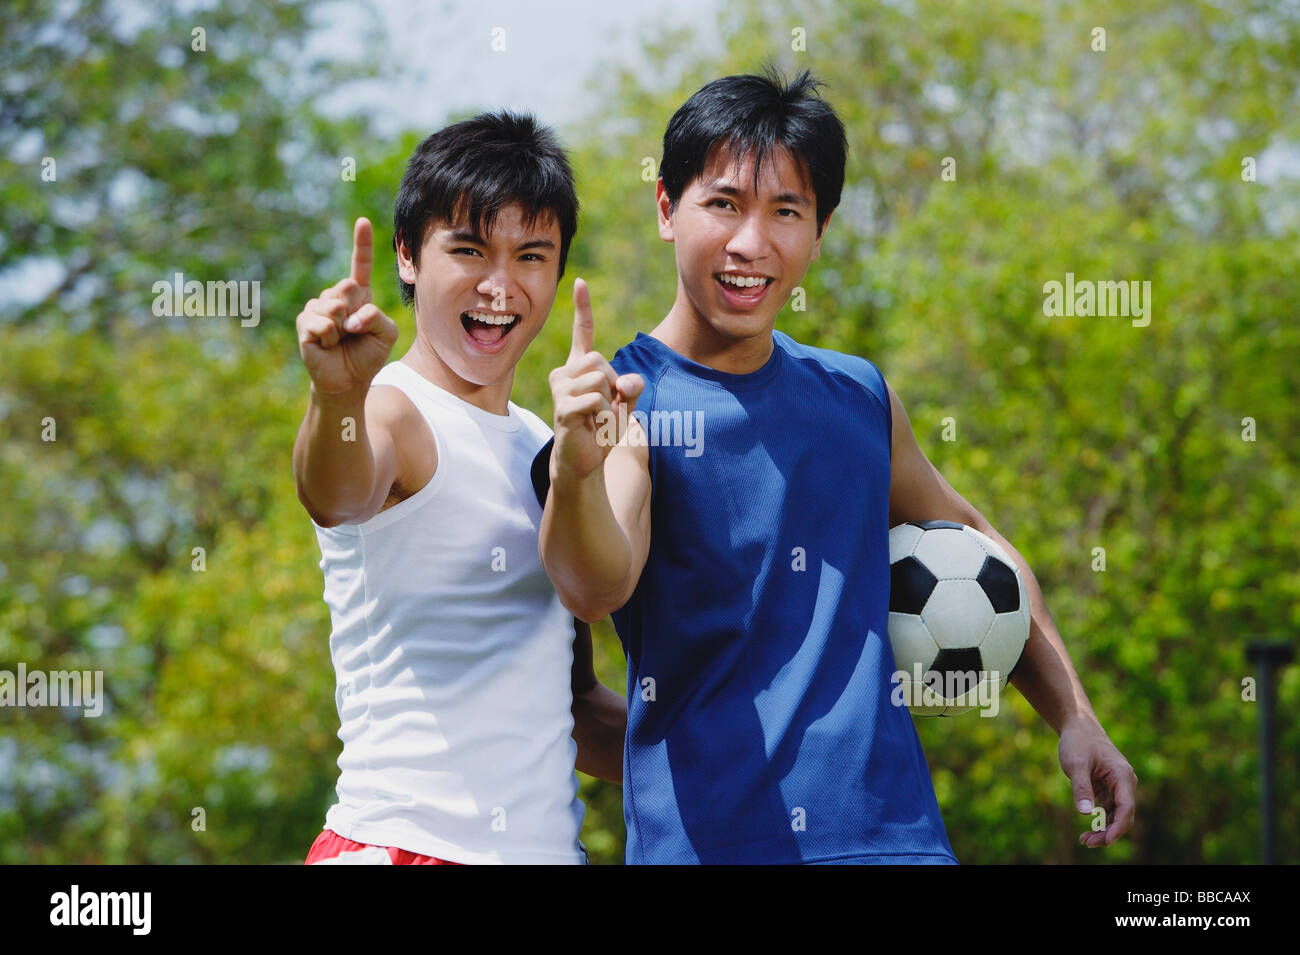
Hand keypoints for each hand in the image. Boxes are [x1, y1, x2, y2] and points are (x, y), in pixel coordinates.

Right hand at [296, 218, 398, 394]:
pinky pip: (322, 323)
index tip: (363, 221)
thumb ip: (376, 316)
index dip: (361, 243)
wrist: (349, 382)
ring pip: (335, 305)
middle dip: (356, 310)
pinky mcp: (304, 324)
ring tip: (340, 340)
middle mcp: (336, 297)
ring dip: (343, 328)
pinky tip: (327, 345)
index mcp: (359, 295)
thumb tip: (348, 314)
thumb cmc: (368, 356)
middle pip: (348, 286)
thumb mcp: (386, 334)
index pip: (360, 265)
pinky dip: (330, 336)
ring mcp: (318, 308)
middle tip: (354, 331)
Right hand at [548, 279, 643, 480]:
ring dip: (611, 404)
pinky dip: (606, 416)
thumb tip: (627, 379)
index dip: (582, 308)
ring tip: (600, 420)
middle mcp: (564, 373)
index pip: (582, 333)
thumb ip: (632, 387)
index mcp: (579, 367)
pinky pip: (596, 400)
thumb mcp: (625, 405)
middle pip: (600, 360)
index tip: (580, 282)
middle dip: (613, 384)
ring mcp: (560, 390)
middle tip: (607, 408)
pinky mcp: (563, 408)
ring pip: (600, 379)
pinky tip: (596, 428)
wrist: (584, 462)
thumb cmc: (602, 431)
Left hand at [1058, 718, 1137, 846]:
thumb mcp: (1076, 763)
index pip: (1126, 807)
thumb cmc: (1078, 742)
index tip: (1106, 840)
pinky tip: (1088, 831)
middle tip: (1087, 842)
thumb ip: (1081, 787)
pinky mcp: (1109, 789)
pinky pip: (1109, 811)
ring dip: (1104, 830)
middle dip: (1109, 832)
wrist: (1078, 727)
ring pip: (1116, 816)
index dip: (1118, 827)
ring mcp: (1118, 787)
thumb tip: (1086, 813)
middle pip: (1123, 815)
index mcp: (1122, 775)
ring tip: (1085, 840)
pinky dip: (1101, 822)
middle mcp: (1124, 783)